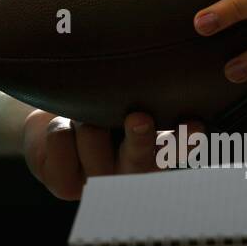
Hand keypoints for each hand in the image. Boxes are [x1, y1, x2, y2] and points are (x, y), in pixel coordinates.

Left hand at [23, 109, 201, 199]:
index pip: (178, 150)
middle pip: (140, 159)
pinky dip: (59, 128)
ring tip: (80, 116)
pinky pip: (61, 142)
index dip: (186, 140)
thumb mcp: (119, 98)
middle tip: (138, 118)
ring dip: (83, 117)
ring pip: (93, 136)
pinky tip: (63, 130)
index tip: (193, 124)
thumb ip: (140, 92)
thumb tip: (156, 59)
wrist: (53, 129)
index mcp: (155, 152)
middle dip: (139, 138)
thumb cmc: (96, 107)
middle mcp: (131, 173)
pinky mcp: (65, 186)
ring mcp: (98, 182)